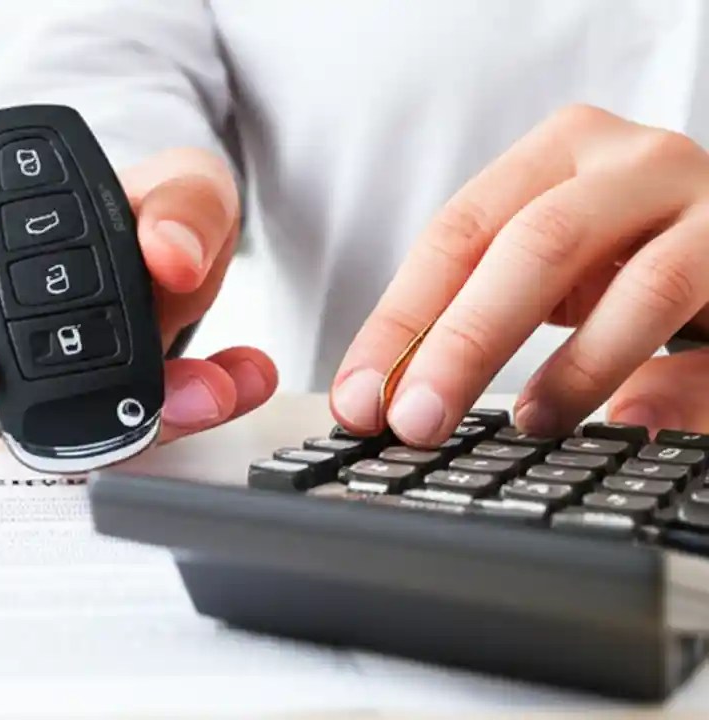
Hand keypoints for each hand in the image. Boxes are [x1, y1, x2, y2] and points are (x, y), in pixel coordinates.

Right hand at [0, 147, 277, 442]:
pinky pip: (143, 430)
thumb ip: (181, 201)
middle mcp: (5, 331)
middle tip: (156, 388)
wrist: (194, 243)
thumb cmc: (149, 206)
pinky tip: (242, 381)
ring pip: (77, 431)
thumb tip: (168, 253)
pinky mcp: (114, 412)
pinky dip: (198, 411)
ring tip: (220, 384)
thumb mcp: (178, 177)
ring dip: (157, 418)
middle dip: (76, 409)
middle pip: (1, 397)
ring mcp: (56, 380)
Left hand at [333, 105, 708, 444]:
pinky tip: (628, 419)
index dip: (400, 320)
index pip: (457, 233)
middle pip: (537, 245)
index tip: (358, 398)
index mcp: (559, 153)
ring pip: (647, 285)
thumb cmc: (626, 254)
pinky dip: (676, 385)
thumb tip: (398, 398)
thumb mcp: (547, 268)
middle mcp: (637, 163)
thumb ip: (479, 311)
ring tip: (528, 424)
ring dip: (580, 368)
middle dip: (466, 341)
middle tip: (417, 419)